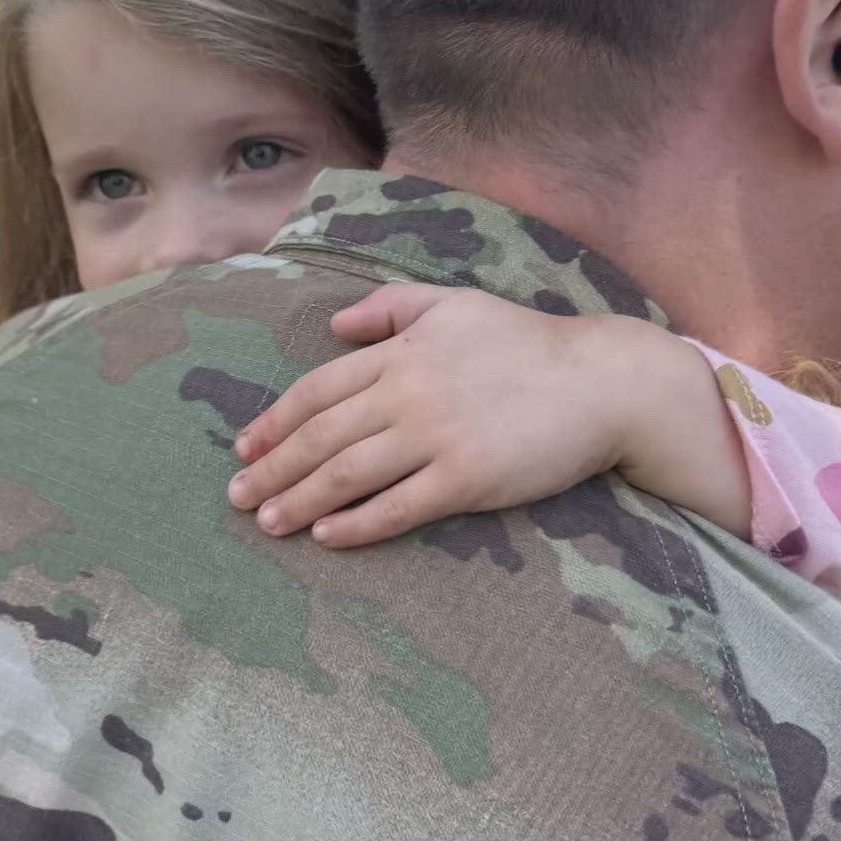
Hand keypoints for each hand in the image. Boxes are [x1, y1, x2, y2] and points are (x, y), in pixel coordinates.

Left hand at [227, 284, 693, 547]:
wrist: (602, 383)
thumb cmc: (528, 343)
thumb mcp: (455, 305)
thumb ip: (391, 308)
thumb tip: (334, 326)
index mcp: (402, 351)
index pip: (318, 389)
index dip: (275, 421)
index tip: (244, 446)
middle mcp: (409, 392)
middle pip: (320, 436)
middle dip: (272, 468)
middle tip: (237, 496)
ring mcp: (436, 437)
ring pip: (347, 474)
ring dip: (299, 500)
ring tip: (268, 523)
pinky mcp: (467, 479)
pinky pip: (397, 508)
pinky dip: (355, 524)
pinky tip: (326, 536)